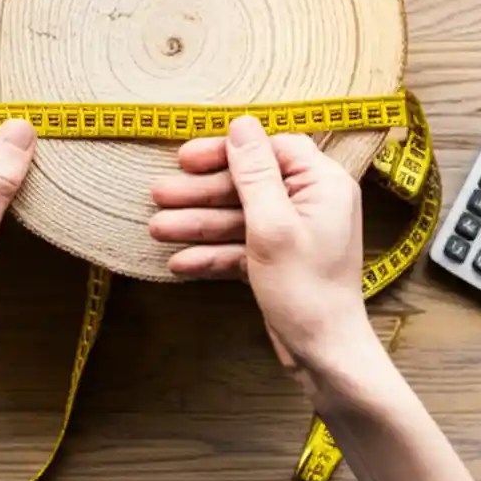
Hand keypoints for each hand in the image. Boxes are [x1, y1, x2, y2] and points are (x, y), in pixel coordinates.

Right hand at [149, 116, 372, 372]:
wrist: (324, 356)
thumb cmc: (305, 290)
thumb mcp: (272, 226)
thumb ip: (254, 173)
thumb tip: (241, 124)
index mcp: (323, 185)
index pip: (272, 149)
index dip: (228, 150)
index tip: (187, 158)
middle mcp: (312, 203)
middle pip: (249, 184)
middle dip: (202, 192)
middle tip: (158, 193)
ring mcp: (294, 234)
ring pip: (239, 217)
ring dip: (198, 223)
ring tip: (156, 228)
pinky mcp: (279, 262)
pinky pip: (242, 247)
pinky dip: (213, 254)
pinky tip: (179, 262)